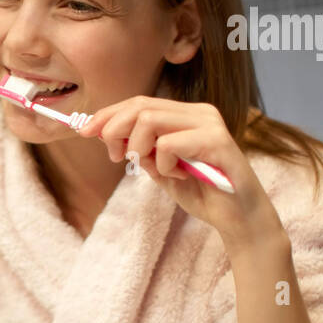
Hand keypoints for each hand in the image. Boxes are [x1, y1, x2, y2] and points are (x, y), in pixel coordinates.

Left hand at [78, 97, 281, 251]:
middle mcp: (200, 112)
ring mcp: (210, 124)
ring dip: (139, 148)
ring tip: (153, 168)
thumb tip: (106, 134)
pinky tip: (178, 176)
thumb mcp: (160, 169)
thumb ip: (140, 150)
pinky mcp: (217, 142)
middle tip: (115, 156)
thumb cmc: (201, 192)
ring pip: (149, 120)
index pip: (140, 103)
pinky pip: (169, 145)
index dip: (109, 114)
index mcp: (186, 115)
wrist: (237, 218)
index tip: (86, 131)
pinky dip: (163, 165)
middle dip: (114, 128)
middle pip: (141, 106)